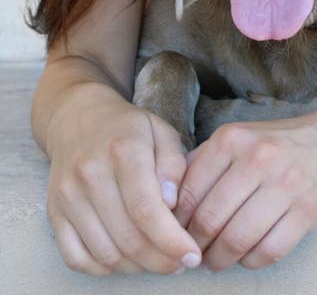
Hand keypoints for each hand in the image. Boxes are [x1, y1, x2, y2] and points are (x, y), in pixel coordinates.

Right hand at [45, 84, 201, 275]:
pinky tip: (125, 258)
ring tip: (156, 259)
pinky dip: (104, 268)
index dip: (171, 241)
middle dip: (160, 260)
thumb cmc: (128, 129)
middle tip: (179, 264)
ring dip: (135, 267)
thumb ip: (173, 165)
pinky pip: (77, 258)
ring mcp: (68, 196)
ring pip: (105, 254)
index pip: (146, 210)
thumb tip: (171, 205)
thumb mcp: (161, 131)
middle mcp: (90, 174)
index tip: (191, 257)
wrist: (78, 119)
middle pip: (128, 238)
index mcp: (123, 150)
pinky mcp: (54, 213)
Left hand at [174, 114, 316, 270]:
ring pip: (238, 240)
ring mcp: (285, 183)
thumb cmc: (271, 147)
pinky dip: (251, 261)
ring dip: (220, 260)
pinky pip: (269, 251)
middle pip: (210, 220)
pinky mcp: (308, 208)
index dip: (176, 224)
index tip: (175, 236)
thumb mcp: (234, 140)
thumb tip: (165, 204)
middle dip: (196, 247)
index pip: (189, 194)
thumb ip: (200, 164)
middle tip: (193, 256)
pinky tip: (246, 256)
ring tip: (215, 261)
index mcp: (232, 139)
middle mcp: (257, 157)